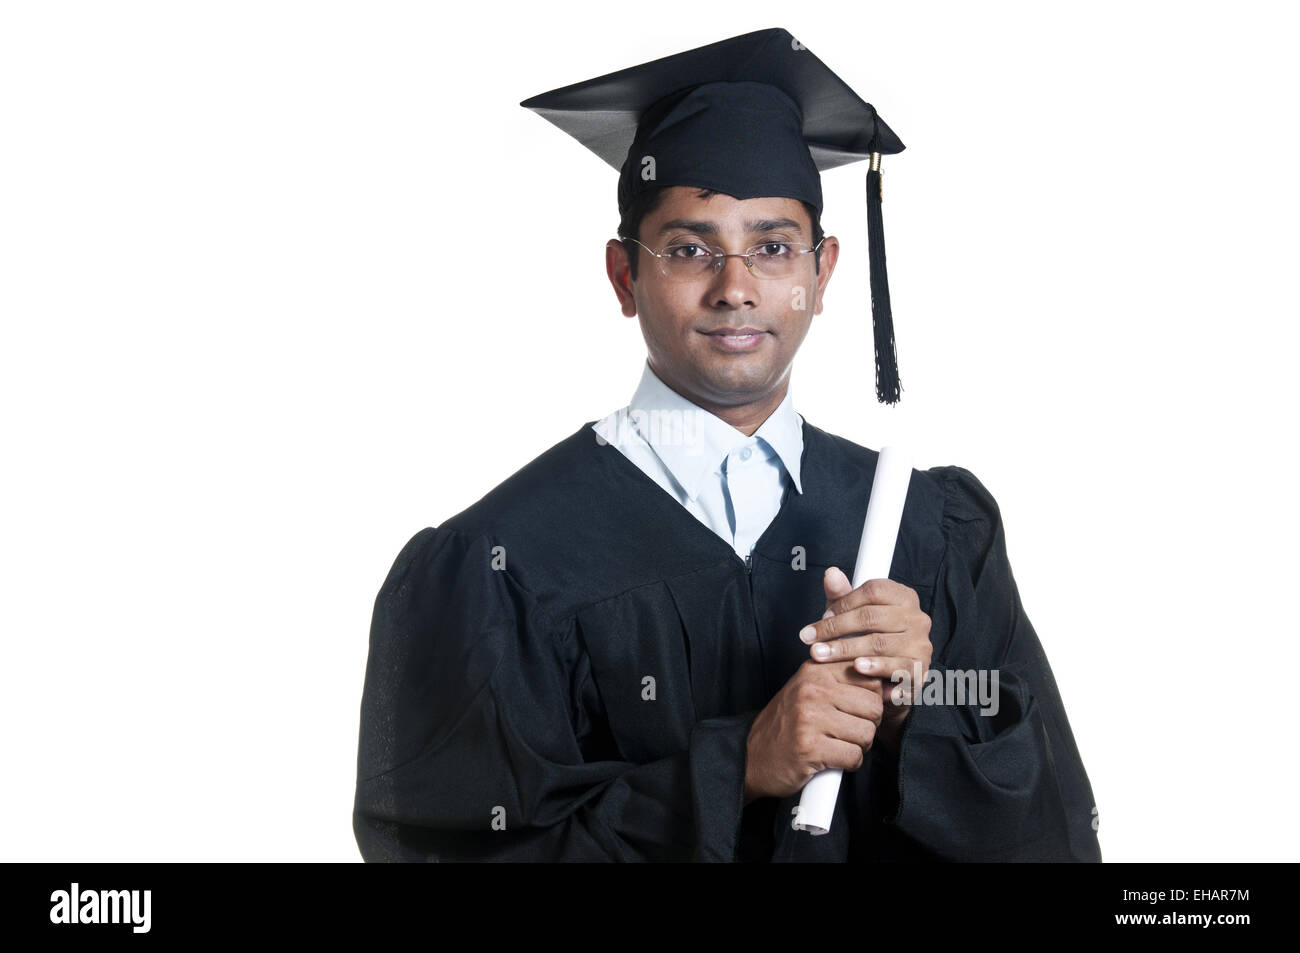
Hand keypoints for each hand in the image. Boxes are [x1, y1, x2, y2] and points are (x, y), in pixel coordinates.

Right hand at [744, 659, 884, 803]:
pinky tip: (832, 760)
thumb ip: (843, 683)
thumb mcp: (809, 690)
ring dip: (859, 746)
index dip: (871, 700)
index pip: (869, 678)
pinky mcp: (810, 748)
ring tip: (839, 745)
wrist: (752, 756)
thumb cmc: (788, 724)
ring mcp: (810, 718)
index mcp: (815, 671)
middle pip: (873, 707)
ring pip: (866, 734)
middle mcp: (812, 689)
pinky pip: (854, 757)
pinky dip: (849, 764)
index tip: (857, 711)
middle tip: (849, 733)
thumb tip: (893, 686)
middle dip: (868, 726)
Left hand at [800, 567, 932, 746]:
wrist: (888, 679)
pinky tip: (857, 669)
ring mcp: (920, 643)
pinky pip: (897, 667)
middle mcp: (917, 617)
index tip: (822, 616)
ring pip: (879, 643)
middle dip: (836, 629)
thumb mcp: (852, 615)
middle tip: (811, 642)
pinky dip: (876, 668)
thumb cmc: (867, 640)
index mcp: (903, 597)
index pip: (873, 591)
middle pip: (872, 617)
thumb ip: (842, 595)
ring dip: (846, 650)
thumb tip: (830, 573)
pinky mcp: (920, 668)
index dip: (844, 602)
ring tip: (822, 656)